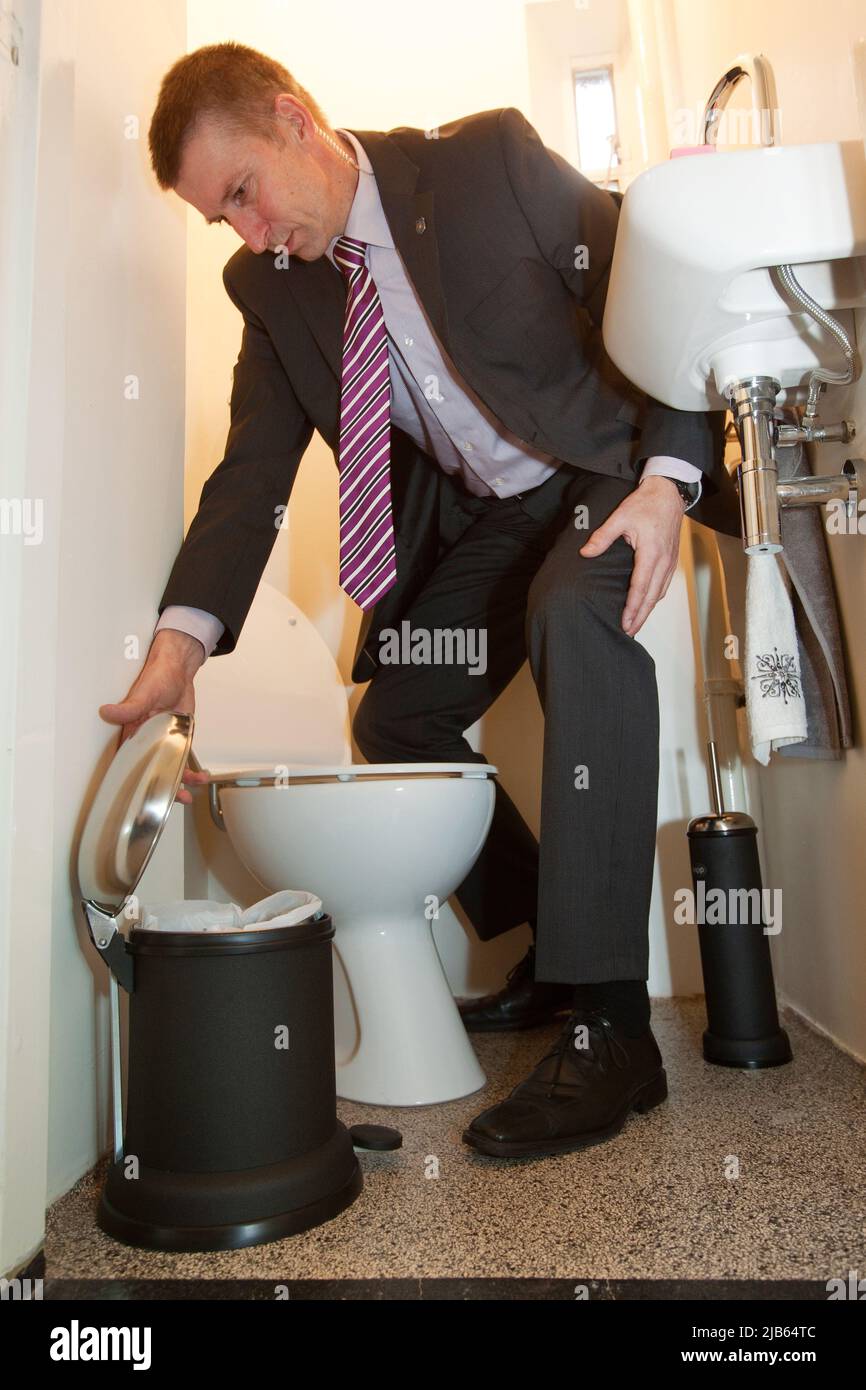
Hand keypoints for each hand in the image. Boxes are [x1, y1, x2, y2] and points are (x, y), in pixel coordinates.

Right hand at [98, 629, 210, 804]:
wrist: (178, 669)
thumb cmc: (156, 677)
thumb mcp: (143, 694)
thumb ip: (129, 708)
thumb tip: (107, 712)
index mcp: (131, 732)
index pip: (127, 762)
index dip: (132, 781)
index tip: (138, 797)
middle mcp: (146, 740)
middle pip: (149, 770)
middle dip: (158, 787)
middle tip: (171, 799)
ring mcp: (163, 741)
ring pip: (167, 767)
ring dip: (178, 782)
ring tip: (188, 794)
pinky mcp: (178, 738)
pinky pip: (182, 758)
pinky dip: (190, 769)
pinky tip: (199, 776)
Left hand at [578, 476, 685, 636]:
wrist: (668, 492)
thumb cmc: (645, 503)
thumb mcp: (620, 517)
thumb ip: (602, 536)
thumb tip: (585, 553)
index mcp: (650, 552)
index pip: (640, 586)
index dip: (633, 607)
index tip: (625, 622)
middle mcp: (663, 560)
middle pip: (652, 596)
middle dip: (640, 616)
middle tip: (628, 632)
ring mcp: (670, 561)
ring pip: (660, 592)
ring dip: (648, 610)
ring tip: (636, 624)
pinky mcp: (672, 559)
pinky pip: (664, 584)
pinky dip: (655, 598)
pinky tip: (646, 605)